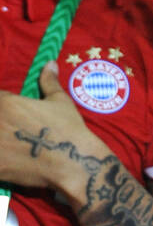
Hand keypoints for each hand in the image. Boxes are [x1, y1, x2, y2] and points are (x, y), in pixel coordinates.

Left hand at [0, 62, 97, 192]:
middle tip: (7, 131)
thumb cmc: (67, 128)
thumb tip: (50, 63)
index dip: (1, 107)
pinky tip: (7, 162)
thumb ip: (49, 82)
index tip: (7, 115)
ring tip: (7, 146)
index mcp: (6, 103)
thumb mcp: (59, 101)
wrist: (73, 161)